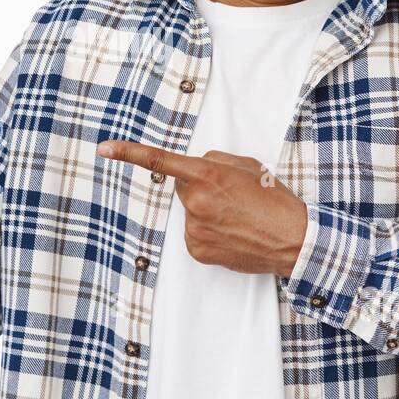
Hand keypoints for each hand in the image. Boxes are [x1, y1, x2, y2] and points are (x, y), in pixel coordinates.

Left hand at [96, 139, 307, 276]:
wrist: (294, 241)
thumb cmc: (275, 201)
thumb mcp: (247, 166)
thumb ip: (214, 161)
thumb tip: (194, 168)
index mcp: (207, 175)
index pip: (159, 161)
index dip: (129, 153)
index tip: (104, 148)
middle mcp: (195, 202)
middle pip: (184, 187)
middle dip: (201, 187)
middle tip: (232, 196)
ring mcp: (194, 229)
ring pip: (191, 211)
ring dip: (207, 211)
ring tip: (238, 217)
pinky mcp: (197, 250)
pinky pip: (195, 233)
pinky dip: (209, 231)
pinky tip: (233, 233)